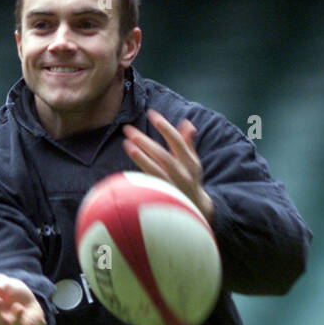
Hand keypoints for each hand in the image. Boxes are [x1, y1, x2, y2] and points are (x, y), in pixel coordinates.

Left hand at [122, 108, 214, 223]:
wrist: (197, 211)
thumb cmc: (191, 182)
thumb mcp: (194, 163)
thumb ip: (188, 144)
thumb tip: (187, 123)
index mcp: (190, 162)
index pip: (177, 140)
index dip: (164, 126)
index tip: (151, 113)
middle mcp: (183, 174)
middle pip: (162, 154)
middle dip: (145, 140)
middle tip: (128, 129)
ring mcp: (173, 187)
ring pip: (156, 169)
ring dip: (141, 156)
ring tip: (127, 143)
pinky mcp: (164, 197)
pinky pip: (151, 184)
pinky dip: (141, 173)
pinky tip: (131, 165)